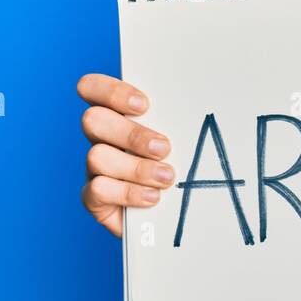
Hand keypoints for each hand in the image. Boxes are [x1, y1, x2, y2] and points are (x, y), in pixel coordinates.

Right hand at [76, 73, 173, 237]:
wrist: (178, 212)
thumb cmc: (185, 165)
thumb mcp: (185, 138)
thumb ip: (183, 120)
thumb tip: (208, 107)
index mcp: (118, 115)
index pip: (92, 88)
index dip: (111, 92)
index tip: (144, 105)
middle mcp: (102, 139)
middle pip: (93, 120)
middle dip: (131, 134)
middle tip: (164, 148)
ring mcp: (95, 169)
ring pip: (96, 156)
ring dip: (136, 168)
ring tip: (167, 178)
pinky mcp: (94, 199)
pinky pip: (98, 190)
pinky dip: (128, 193)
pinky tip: (153, 197)